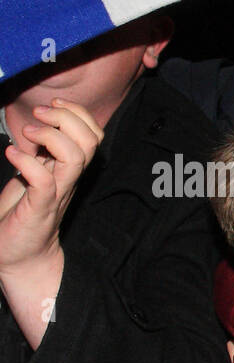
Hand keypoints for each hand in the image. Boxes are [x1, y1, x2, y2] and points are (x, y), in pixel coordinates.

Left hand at [0, 98, 102, 275]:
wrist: (18, 256)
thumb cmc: (21, 217)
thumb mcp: (31, 175)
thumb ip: (38, 154)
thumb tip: (36, 127)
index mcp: (67, 168)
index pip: (93, 135)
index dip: (78, 114)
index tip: (52, 106)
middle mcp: (67, 179)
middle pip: (91, 141)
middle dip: (67, 117)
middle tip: (39, 115)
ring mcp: (56, 192)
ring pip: (76, 157)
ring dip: (50, 136)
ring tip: (26, 134)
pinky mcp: (40, 207)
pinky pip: (43, 181)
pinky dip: (25, 161)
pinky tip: (11, 156)